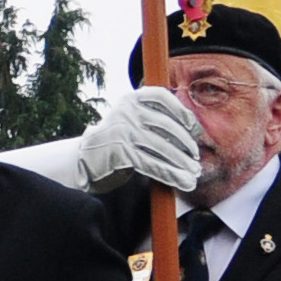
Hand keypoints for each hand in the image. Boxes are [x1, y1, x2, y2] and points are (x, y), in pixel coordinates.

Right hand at [77, 86, 202, 196]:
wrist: (83, 161)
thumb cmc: (115, 143)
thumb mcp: (131, 122)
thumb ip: (153, 119)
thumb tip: (192, 130)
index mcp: (130, 99)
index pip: (163, 98)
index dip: (182, 111)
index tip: (194, 129)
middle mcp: (126, 111)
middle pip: (166, 125)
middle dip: (186, 144)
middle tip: (196, 158)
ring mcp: (123, 131)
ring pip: (162, 147)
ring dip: (182, 163)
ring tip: (194, 174)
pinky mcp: (121, 152)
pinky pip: (153, 164)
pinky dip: (172, 175)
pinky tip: (184, 182)